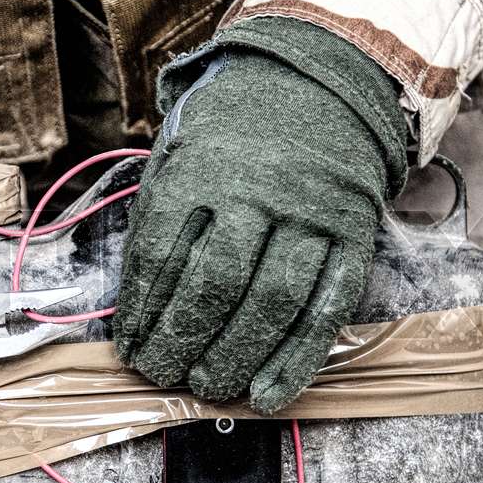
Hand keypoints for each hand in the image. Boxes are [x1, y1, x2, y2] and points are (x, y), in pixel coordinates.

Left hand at [115, 18, 407, 411]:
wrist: (319, 88)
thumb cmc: (230, 139)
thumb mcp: (179, 155)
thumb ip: (159, 224)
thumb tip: (136, 313)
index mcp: (201, 168)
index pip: (160, 254)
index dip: (141, 313)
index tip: (129, 352)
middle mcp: (258, 190)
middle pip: (216, 284)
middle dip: (183, 342)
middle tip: (163, 375)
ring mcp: (310, 214)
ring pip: (273, 301)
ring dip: (237, 357)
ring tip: (208, 387)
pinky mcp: (352, 236)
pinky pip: (327, 309)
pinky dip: (297, 360)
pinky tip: (268, 393)